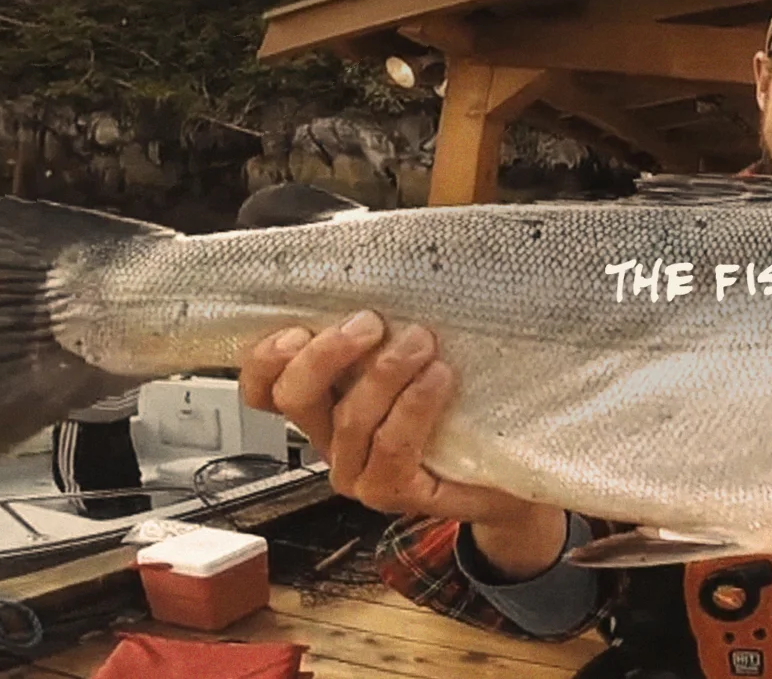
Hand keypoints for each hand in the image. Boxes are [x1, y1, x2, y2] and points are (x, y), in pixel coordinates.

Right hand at [238, 311, 568, 578]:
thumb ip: (384, 330)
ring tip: (423, 344)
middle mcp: (329, 438)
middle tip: (371, 323)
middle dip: (326, 355)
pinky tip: (439, 377)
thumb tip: (379, 278)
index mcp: (323, 401)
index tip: (296, 330)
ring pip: (349, 419)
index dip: (264, 360)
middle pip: (295, 397)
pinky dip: (413, 406)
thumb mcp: (414, 353)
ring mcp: (357, 471)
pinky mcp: (392, 493)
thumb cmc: (459, 404)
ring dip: (385, 373)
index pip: (264, 386)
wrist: (508, 466)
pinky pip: (390, 447)